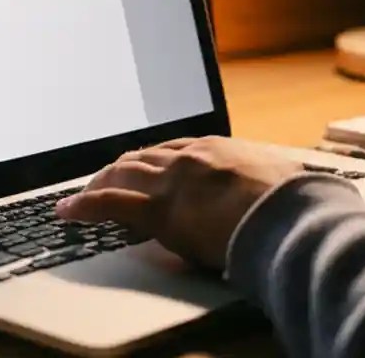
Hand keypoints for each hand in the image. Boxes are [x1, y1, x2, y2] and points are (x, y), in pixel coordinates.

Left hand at [55, 136, 302, 269]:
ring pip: (121, 174)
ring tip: (83, 194)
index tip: (144, 165)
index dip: (153, 159)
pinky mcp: (160, 209)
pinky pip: (111, 203)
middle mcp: (189, 158)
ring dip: (98, 183)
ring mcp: (172, 181)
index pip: (173, 149)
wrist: (290, 215)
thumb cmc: (296, 204)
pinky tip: (68, 212)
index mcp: (218, 148)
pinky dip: (85, 205)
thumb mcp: (283, 179)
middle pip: (141, 157)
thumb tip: (291, 187)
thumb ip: (270, 181)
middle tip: (103, 178)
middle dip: (119, 167)